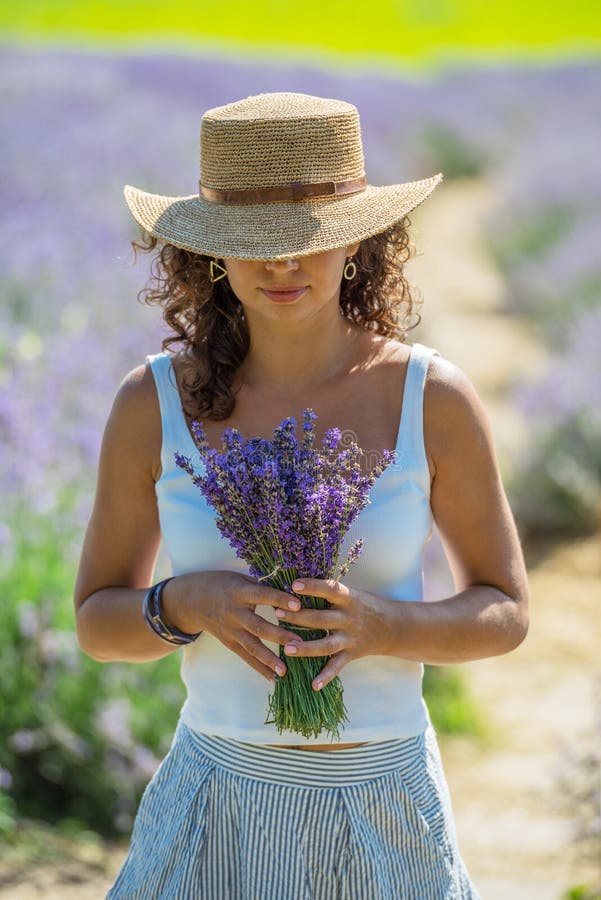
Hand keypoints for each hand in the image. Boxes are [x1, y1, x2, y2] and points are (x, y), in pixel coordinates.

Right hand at [161, 571, 301, 683]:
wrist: (192, 601)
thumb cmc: (223, 584)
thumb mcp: (240, 578)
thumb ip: (262, 586)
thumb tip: (291, 590)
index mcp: (239, 592)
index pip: (262, 595)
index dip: (279, 599)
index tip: (298, 605)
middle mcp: (235, 613)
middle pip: (257, 626)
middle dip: (278, 636)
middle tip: (299, 643)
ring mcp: (231, 630)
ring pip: (251, 646)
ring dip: (269, 659)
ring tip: (285, 670)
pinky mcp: (229, 643)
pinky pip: (246, 657)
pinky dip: (260, 669)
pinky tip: (273, 679)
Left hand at [275, 578, 394, 690]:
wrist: (394, 626)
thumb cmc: (365, 605)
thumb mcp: (351, 593)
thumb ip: (328, 592)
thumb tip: (296, 584)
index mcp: (348, 598)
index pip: (329, 589)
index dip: (312, 587)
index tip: (294, 584)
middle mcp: (349, 618)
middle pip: (321, 619)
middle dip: (298, 617)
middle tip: (277, 613)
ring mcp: (350, 638)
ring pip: (326, 644)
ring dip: (306, 648)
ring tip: (287, 649)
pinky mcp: (352, 654)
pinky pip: (337, 666)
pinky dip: (326, 676)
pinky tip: (313, 685)